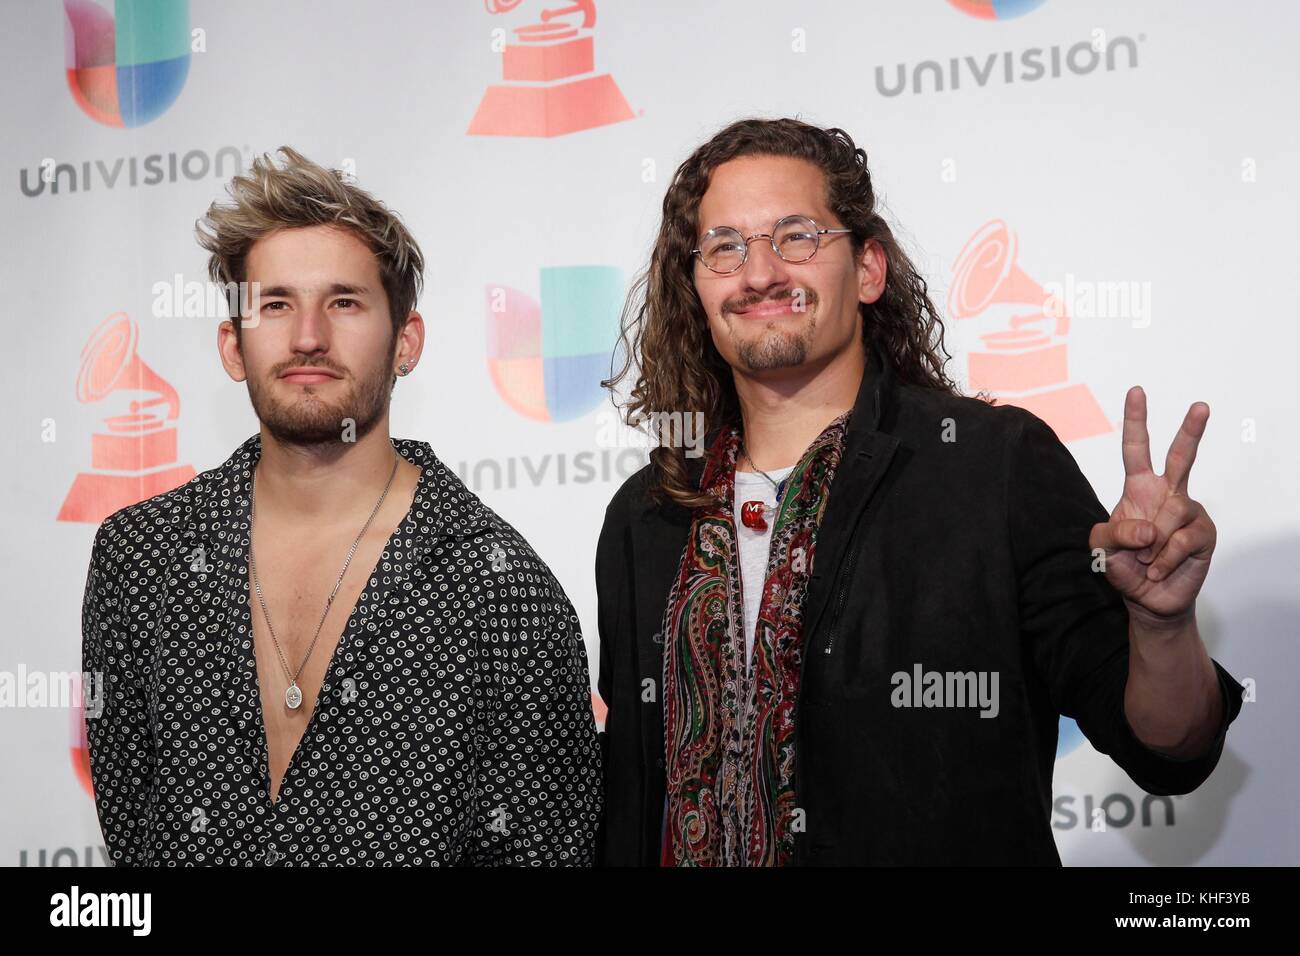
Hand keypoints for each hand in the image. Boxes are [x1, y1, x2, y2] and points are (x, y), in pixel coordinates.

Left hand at [1088, 386, 1216, 625]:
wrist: (1148, 599)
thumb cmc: (1124, 566)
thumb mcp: (1101, 547)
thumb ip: (1113, 533)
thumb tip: (1150, 528)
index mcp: (1138, 489)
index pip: (1136, 449)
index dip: (1136, 421)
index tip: (1136, 391)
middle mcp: (1167, 494)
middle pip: (1181, 456)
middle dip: (1191, 430)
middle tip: (1201, 406)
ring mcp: (1188, 512)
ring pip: (1173, 512)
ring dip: (1152, 543)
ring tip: (1146, 560)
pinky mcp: (1204, 534)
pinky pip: (1183, 540)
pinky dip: (1164, 559)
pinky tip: (1158, 570)